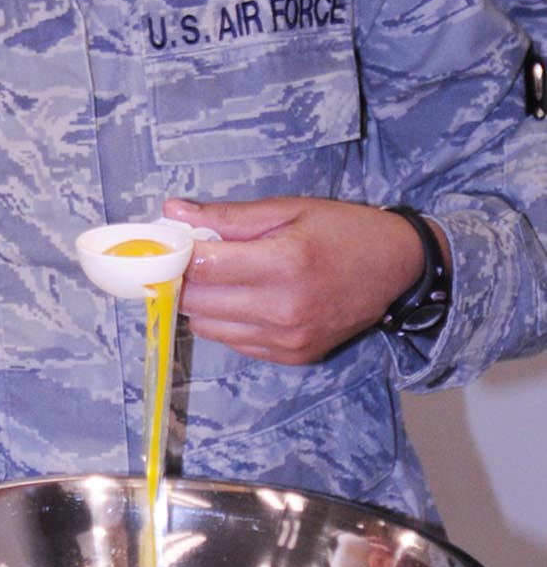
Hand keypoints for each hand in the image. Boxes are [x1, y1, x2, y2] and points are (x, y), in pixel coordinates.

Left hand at [163, 196, 440, 364]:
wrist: (398, 269)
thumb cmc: (343, 231)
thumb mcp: (288, 210)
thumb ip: (227, 217)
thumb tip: (172, 212)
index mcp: (282, 264)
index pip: (201, 268)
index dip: (175, 255)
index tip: (167, 244)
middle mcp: (283, 309)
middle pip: (198, 302)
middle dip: (184, 279)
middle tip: (189, 258)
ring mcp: (287, 339)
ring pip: (209, 327)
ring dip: (202, 302)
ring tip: (219, 277)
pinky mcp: (292, 356)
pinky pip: (234, 343)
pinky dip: (226, 321)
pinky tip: (243, 299)